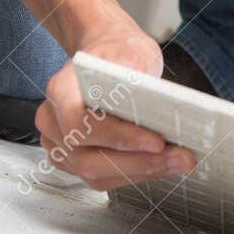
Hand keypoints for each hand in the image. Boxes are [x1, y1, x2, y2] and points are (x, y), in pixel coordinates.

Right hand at [35, 23, 195, 189]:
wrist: (109, 55)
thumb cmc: (120, 54)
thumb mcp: (135, 54)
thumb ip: (142, 83)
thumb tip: (165, 113)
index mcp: (60, 90)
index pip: (81, 125)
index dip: (118, 137)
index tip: (157, 141)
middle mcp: (52, 121)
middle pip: (88, 159)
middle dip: (139, 163)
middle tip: (182, 158)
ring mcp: (59, 145)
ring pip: (96, 175)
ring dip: (142, 172)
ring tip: (179, 162)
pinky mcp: (73, 161)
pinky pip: (102, 178)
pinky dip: (135, 174)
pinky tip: (163, 164)